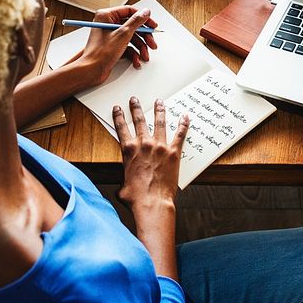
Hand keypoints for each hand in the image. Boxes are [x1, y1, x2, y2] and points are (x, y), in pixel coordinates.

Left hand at [67, 6, 158, 86]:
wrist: (91, 71)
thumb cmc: (100, 53)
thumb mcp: (123, 34)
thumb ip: (136, 22)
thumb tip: (145, 12)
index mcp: (106, 16)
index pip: (129, 11)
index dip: (143, 18)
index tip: (152, 25)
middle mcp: (108, 24)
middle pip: (132, 26)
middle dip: (144, 37)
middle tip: (151, 43)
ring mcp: (110, 35)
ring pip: (131, 37)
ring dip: (140, 47)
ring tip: (145, 55)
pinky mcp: (112, 46)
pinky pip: (127, 46)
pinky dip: (133, 54)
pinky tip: (136, 60)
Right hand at [115, 97, 188, 213]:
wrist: (152, 202)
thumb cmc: (135, 197)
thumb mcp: (122, 186)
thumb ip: (123, 179)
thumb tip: (123, 187)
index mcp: (129, 150)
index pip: (121, 128)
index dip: (118, 116)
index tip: (118, 108)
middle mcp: (143, 144)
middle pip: (139, 120)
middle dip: (136, 108)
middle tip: (135, 99)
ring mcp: (159, 146)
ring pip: (159, 122)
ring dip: (159, 110)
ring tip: (159, 102)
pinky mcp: (173, 152)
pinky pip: (180, 134)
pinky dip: (183, 124)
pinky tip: (185, 116)